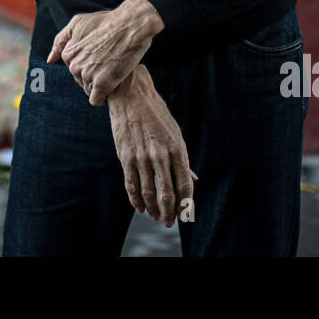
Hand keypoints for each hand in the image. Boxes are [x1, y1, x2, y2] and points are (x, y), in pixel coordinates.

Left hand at [48, 0, 163, 105]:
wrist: (131, 25)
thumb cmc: (107, 22)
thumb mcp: (78, 23)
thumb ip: (61, 40)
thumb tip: (50, 60)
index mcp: (68, 54)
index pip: (73, 70)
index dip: (88, 65)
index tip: (100, 57)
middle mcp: (74, 66)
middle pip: (81, 81)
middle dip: (93, 76)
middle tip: (108, 63)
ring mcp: (88, 75)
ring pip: (89, 90)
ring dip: (100, 85)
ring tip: (113, 71)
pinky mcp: (102, 84)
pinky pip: (97, 100)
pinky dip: (103, 96)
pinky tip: (112, 85)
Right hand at [107, 65, 196, 226]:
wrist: (131, 95)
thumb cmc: (157, 115)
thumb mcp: (175, 134)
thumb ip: (183, 159)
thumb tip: (193, 179)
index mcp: (177, 149)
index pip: (184, 185)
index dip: (185, 204)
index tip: (184, 215)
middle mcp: (161, 155)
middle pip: (167, 193)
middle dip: (169, 212)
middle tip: (168, 223)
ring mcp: (142, 156)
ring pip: (148, 192)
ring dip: (153, 209)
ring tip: (155, 216)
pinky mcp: (126, 156)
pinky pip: (131, 184)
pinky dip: (135, 199)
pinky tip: (140, 207)